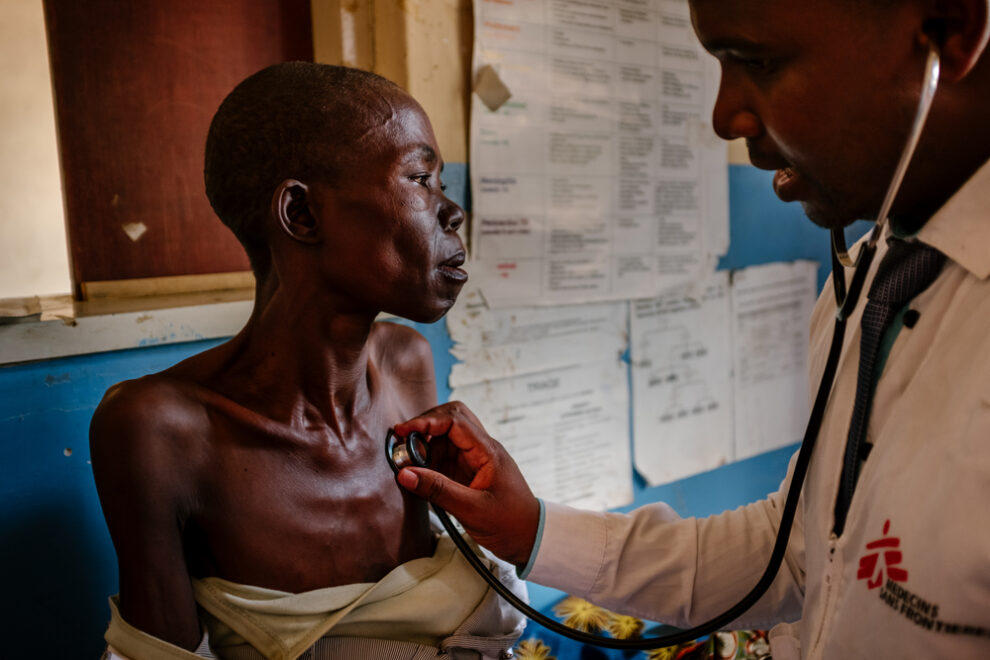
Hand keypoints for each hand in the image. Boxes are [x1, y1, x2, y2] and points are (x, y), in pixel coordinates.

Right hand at [394, 401, 539, 566]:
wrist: (530, 538)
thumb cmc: (510, 523)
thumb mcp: (472, 509)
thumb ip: (438, 490)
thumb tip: (405, 473)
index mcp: (487, 451)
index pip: (454, 420)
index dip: (425, 422)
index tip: (402, 432)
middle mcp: (481, 449)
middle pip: (450, 419)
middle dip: (424, 427)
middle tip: (404, 444)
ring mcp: (474, 460)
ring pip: (445, 438)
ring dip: (424, 446)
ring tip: (408, 465)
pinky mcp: (468, 473)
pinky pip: (445, 457)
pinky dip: (428, 461)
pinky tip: (419, 475)